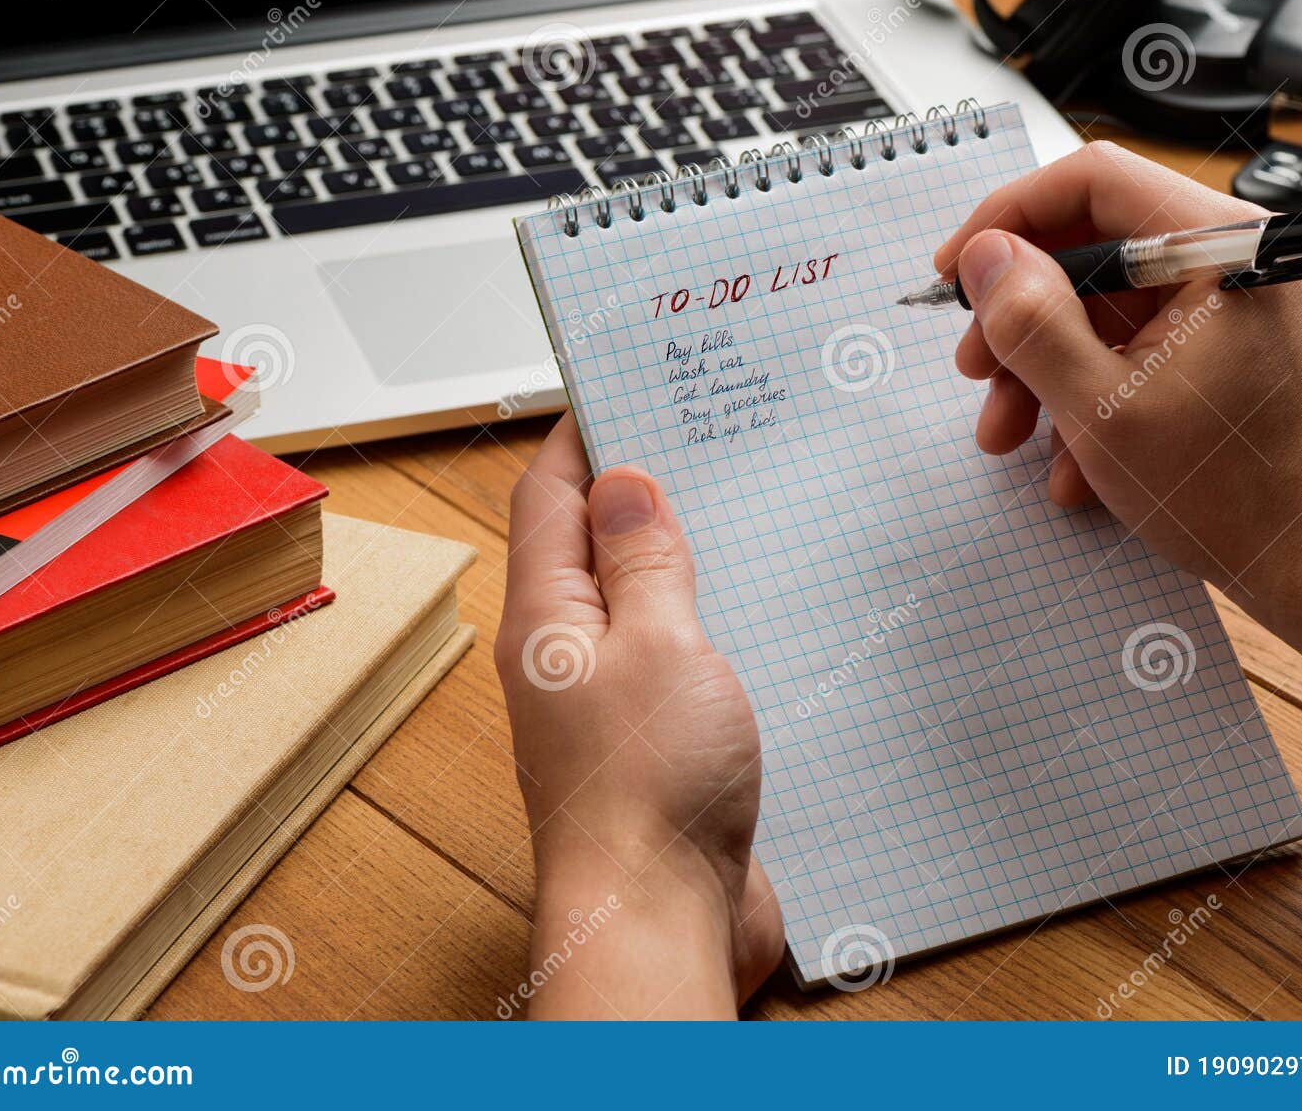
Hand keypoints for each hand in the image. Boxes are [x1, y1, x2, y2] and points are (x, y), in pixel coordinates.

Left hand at [495, 414, 783, 1017]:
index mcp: (547, 617)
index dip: (581, 433)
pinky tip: (755, 605)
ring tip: (734, 501)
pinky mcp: (656, 743)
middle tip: (696, 431)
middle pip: (589, 544)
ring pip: (638, 601)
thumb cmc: (646, 792)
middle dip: (636, 485)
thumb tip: (622, 480)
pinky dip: (706, 619)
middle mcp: (567, 654)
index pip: (549, 496)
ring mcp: (610, 701)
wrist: (658, 922)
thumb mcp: (660, 644)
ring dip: (675, 553)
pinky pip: (676, 657)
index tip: (623, 379)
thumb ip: (644, 561)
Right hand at [933, 142, 1301, 622]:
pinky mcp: (1235, 351)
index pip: (1092, 182)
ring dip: (1046, 371)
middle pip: (1094, 250)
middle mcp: (1239, 260)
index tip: (956, 271)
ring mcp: (1240, 307)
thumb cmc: (1237, 495)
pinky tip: (1070, 463)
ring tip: (1009, 436)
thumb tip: (985, 257)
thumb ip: (1032, 321)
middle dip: (1022, 319)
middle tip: (976, 370)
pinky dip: (1093, 397)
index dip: (1007, 221)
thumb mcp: (1102, 409)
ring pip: (1108, 309)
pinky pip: (1141, 350)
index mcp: (1223, 246)